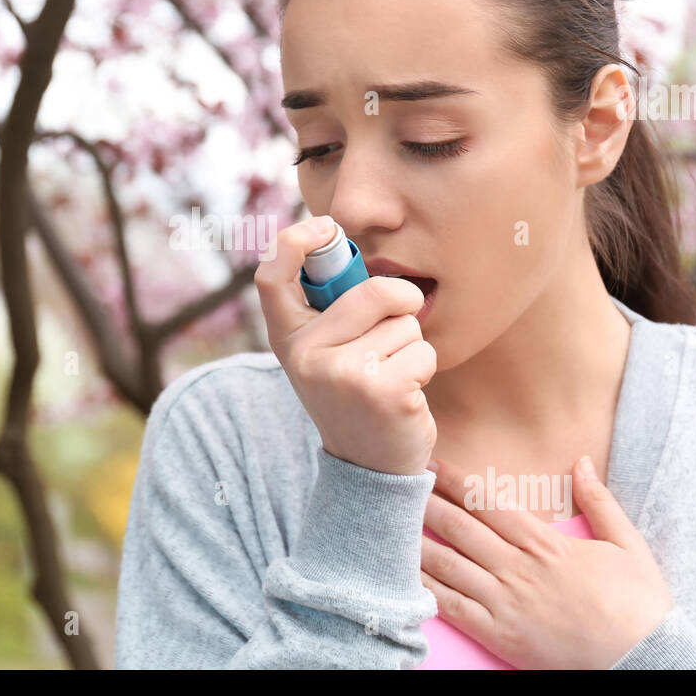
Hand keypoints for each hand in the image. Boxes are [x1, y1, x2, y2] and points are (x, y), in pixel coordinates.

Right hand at [255, 215, 437, 475]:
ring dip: (411, 347)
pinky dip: (424, 369)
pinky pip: (423, 351)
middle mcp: (306, 354)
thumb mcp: (326, 352)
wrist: (367, 467)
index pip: (272, 275)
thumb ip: (330, 308)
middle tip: (388, 339)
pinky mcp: (382, 392)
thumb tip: (340, 245)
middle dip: (399, 305)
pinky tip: (403, 396)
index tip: (325, 228)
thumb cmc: (355, 393)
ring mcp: (342, 373)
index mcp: (288, 337)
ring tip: (389, 378)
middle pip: (373, 291)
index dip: (296, 241)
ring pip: (405, 323)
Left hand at [419, 455, 672, 668]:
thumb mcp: (628, 544)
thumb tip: (581, 462)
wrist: (644, 659)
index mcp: (546, 543)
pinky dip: (426, 591)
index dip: (457, 482)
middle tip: (398, 482)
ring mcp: (506, 602)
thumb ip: (600, 502)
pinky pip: (453, 609)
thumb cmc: (639, 605)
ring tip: (390, 522)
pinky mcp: (500, 635)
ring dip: (417, 540)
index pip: (489, 503)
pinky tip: (404, 576)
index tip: (433, 464)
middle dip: (426, 502)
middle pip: (460, 527)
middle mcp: (519, 568)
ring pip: (450, 564)